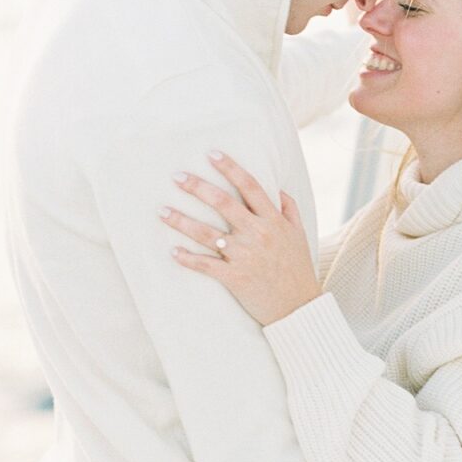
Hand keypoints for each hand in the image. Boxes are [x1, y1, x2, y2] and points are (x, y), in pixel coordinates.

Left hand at [160, 153, 321, 326]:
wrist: (300, 307)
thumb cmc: (298, 269)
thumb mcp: (299, 234)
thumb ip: (289, 209)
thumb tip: (277, 189)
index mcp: (273, 220)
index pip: (250, 186)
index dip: (230, 168)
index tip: (211, 153)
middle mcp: (258, 234)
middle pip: (224, 203)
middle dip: (198, 187)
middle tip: (177, 176)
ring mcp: (245, 256)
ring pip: (207, 234)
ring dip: (182, 221)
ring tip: (162, 211)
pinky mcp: (235, 278)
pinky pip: (206, 265)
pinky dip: (188, 259)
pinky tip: (172, 252)